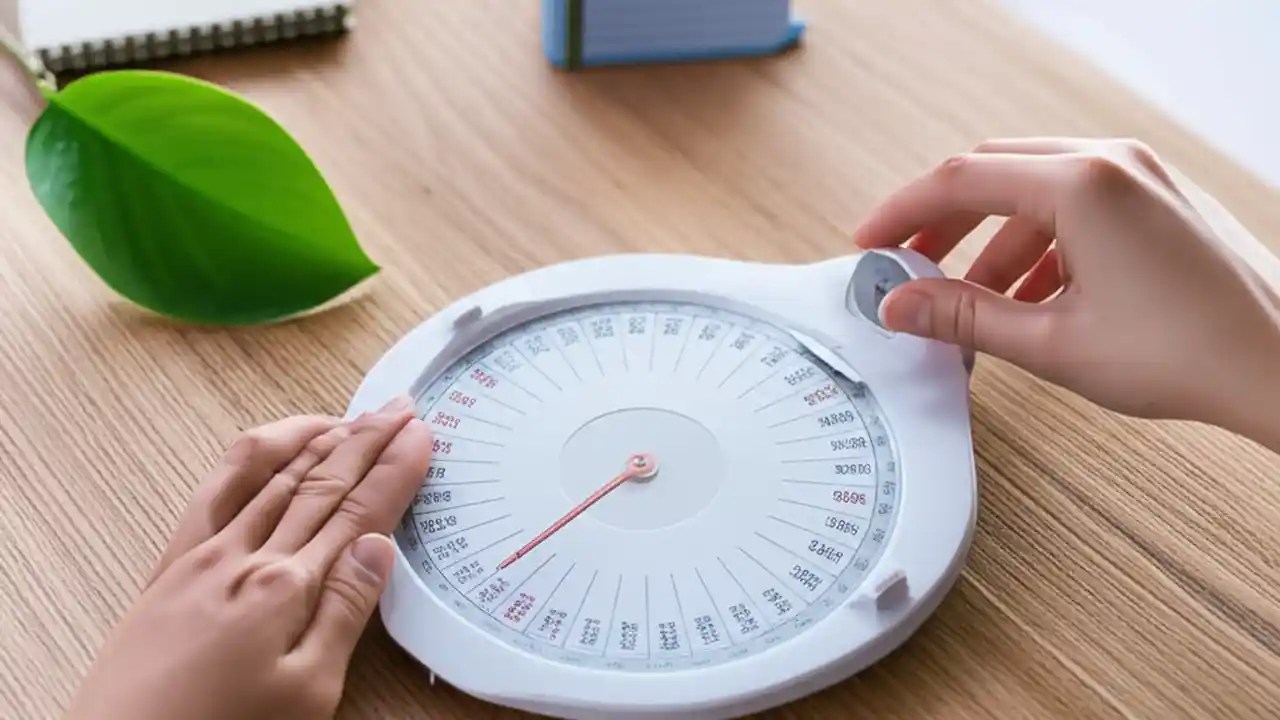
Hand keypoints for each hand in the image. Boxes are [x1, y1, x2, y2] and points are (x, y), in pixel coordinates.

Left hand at [66, 397, 431, 719]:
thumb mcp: (306, 690)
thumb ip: (344, 612)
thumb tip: (379, 545)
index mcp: (288, 587)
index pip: (359, 512)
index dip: (394, 470)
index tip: (422, 437)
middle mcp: (247, 556)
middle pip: (322, 480)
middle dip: (366, 440)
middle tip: (400, 408)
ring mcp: (206, 554)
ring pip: (273, 474)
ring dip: (318, 437)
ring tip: (350, 415)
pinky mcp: (172, 564)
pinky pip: (215, 490)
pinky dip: (250, 458)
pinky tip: (270, 446)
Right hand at [853, 137, 1279, 449]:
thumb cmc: (1189, 352)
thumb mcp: (1051, 342)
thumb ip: (963, 318)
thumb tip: (901, 305)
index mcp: (1082, 184)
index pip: (961, 180)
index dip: (903, 213)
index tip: (870, 243)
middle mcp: (1112, 164)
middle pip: (994, 175)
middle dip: (942, 224)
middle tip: (905, 266)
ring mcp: (1141, 178)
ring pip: (1034, 193)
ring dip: (991, 242)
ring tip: (967, 300)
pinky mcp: (1158, 201)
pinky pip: (1076, 206)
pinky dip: (1038, 245)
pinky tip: (1028, 298)